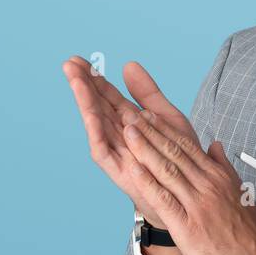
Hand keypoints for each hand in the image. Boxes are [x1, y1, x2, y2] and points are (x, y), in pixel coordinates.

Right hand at [62, 56, 199, 227]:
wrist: (186, 195)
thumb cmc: (176, 157)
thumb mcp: (165, 117)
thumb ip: (147, 92)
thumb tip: (128, 64)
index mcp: (129, 121)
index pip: (108, 96)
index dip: (95, 78)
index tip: (80, 59)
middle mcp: (119, 135)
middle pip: (97, 106)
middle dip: (83, 85)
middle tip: (70, 63)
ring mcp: (117, 152)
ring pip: (96, 123)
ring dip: (85, 102)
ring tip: (75, 81)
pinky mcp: (118, 170)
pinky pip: (103, 149)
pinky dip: (97, 131)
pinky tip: (91, 114)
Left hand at [122, 108, 255, 254]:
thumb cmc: (249, 234)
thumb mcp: (241, 192)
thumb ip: (225, 167)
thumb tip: (215, 144)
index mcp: (219, 177)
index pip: (187, 147)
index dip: (165, 130)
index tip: (148, 115)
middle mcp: (208, 185)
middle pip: (174, 152)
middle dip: (150, 132)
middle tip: (129, 114)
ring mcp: (198, 204)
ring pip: (167, 170)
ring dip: (145, 149)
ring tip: (127, 132)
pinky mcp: (188, 225)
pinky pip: (164, 199)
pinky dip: (147, 181)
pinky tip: (132, 168)